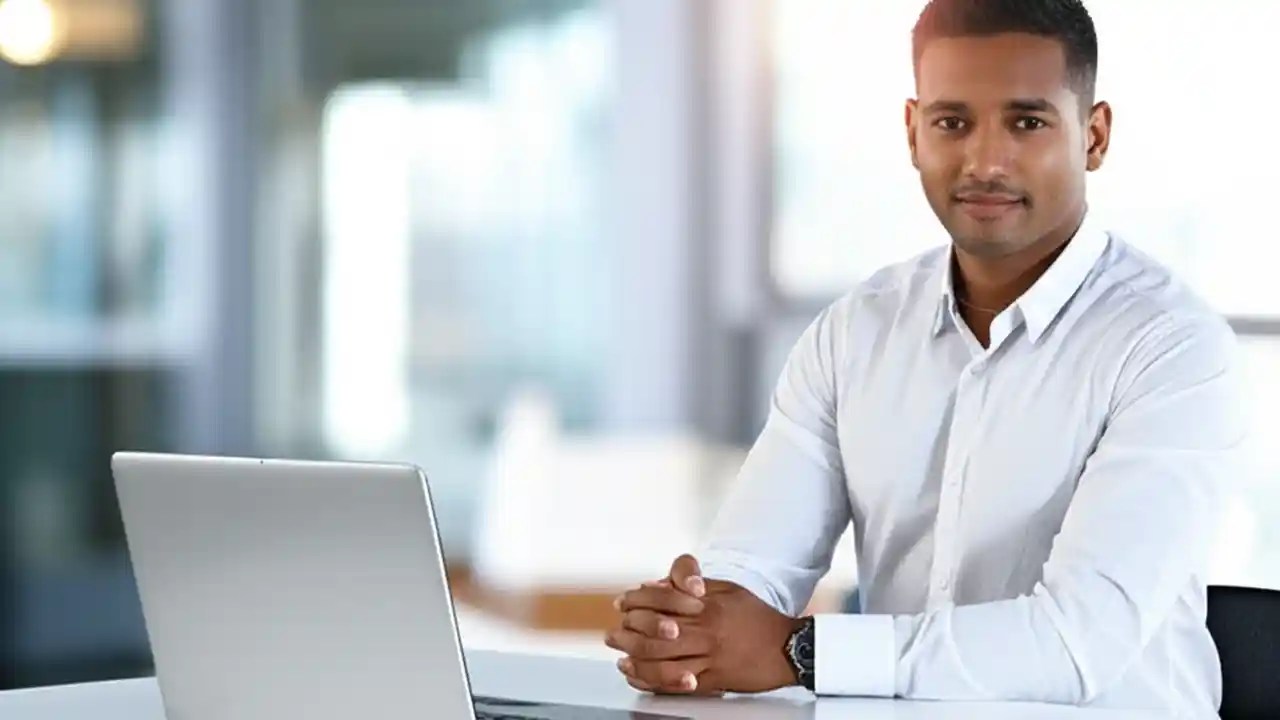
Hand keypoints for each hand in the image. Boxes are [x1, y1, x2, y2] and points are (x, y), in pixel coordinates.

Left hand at [605, 554, 801, 695]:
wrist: (788, 647)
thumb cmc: (758, 617)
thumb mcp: (729, 590)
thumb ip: (696, 585)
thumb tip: (661, 584)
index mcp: (707, 606)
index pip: (660, 600)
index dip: (635, 601)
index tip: (622, 603)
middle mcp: (705, 631)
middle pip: (654, 633)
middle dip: (627, 633)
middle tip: (612, 635)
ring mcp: (709, 658)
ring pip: (662, 661)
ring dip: (636, 660)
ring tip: (621, 659)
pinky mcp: (713, 680)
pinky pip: (676, 683)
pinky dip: (653, 681)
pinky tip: (640, 677)